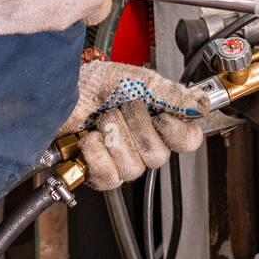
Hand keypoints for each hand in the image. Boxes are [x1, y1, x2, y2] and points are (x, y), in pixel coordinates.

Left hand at [59, 59, 208, 191]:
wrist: (56, 95)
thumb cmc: (92, 84)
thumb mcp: (136, 80)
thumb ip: (172, 94)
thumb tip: (202, 104)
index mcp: (160, 120)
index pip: (189, 140)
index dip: (175, 131)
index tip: (160, 114)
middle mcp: (145, 143)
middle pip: (159, 156)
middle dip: (133, 126)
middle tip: (120, 108)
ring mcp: (124, 160)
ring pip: (134, 168)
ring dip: (112, 138)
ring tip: (101, 121)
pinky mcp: (102, 174)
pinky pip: (110, 178)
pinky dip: (96, 155)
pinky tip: (90, 140)